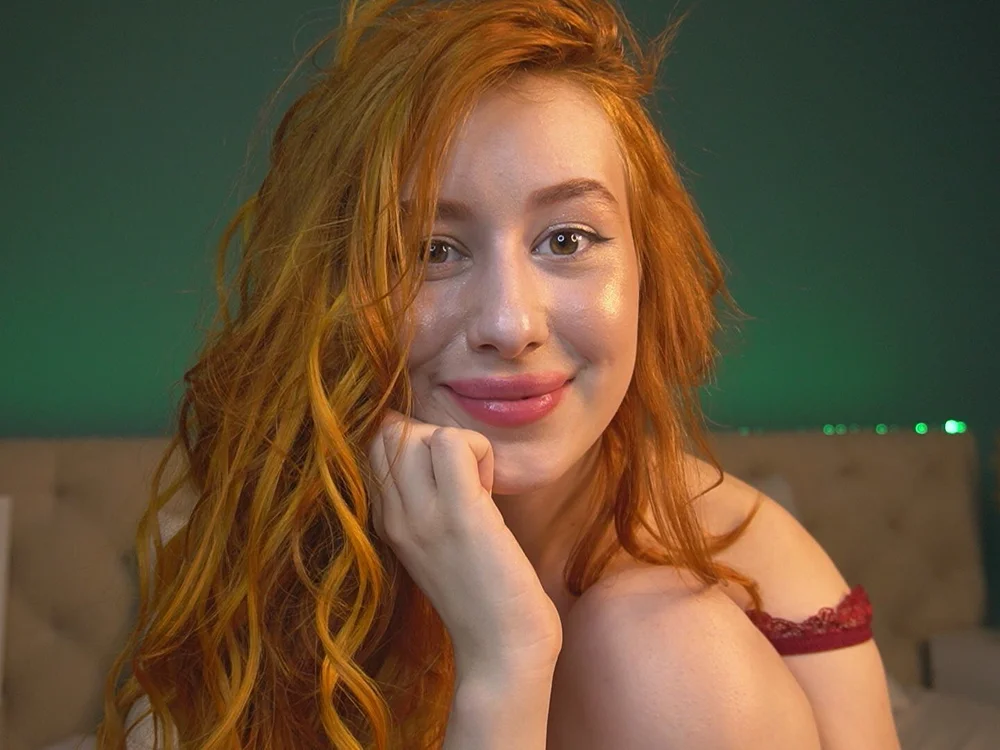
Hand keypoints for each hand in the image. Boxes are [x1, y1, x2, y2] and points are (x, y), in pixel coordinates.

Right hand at [366, 410, 562, 678]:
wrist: (501, 651)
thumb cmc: (483, 596)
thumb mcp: (437, 544)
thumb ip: (427, 503)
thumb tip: (442, 453)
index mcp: (386, 523)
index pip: (375, 449)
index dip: (417, 448)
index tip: (448, 482)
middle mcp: (394, 517)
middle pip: (388, 434)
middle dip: (432, 438)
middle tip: (465, 479)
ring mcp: (423, 516)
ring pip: (415, 433)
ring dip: (458, 443)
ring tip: (478, 486)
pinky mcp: (460, 516)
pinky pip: (453, 442)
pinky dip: (479, 450)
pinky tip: (490, 490)